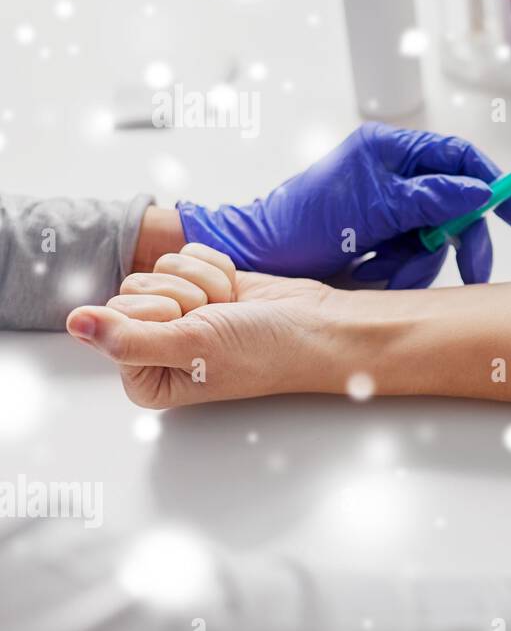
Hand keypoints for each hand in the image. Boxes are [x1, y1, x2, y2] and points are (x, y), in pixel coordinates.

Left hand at [66, 244, 336, 407]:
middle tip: (216, 318)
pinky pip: (184, 254)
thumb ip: (127, 339)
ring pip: (161, 268)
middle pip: (133, 289)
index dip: (156, 312)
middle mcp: (157, 346)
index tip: (193, 328)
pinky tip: (236, 292)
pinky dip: (215, 267)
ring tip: (230, 308)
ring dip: (202, 281)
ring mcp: (180, 314)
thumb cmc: (262, 351)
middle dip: (181, 294)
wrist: (317, 328)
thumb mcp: (190, 348)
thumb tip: (73, 322)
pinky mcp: (201, 286)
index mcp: (146, 376)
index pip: (112, 318)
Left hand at [177, 122, 510, 288]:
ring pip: (438, 239)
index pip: (462, 159)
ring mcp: (392, 209)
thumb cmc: (303, 219)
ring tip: (385, 273)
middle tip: (475, 272)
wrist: (262, 257)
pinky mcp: (385, 239)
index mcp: (394, 151)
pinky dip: (401, 272)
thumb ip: (432, 197)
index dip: (499, 186)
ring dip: (419, 264)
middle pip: (458, 205)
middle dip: (464, 241)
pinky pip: (416, 258)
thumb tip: (479, 192)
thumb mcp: (374, 205)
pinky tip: (372, 274)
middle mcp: (397, 176)